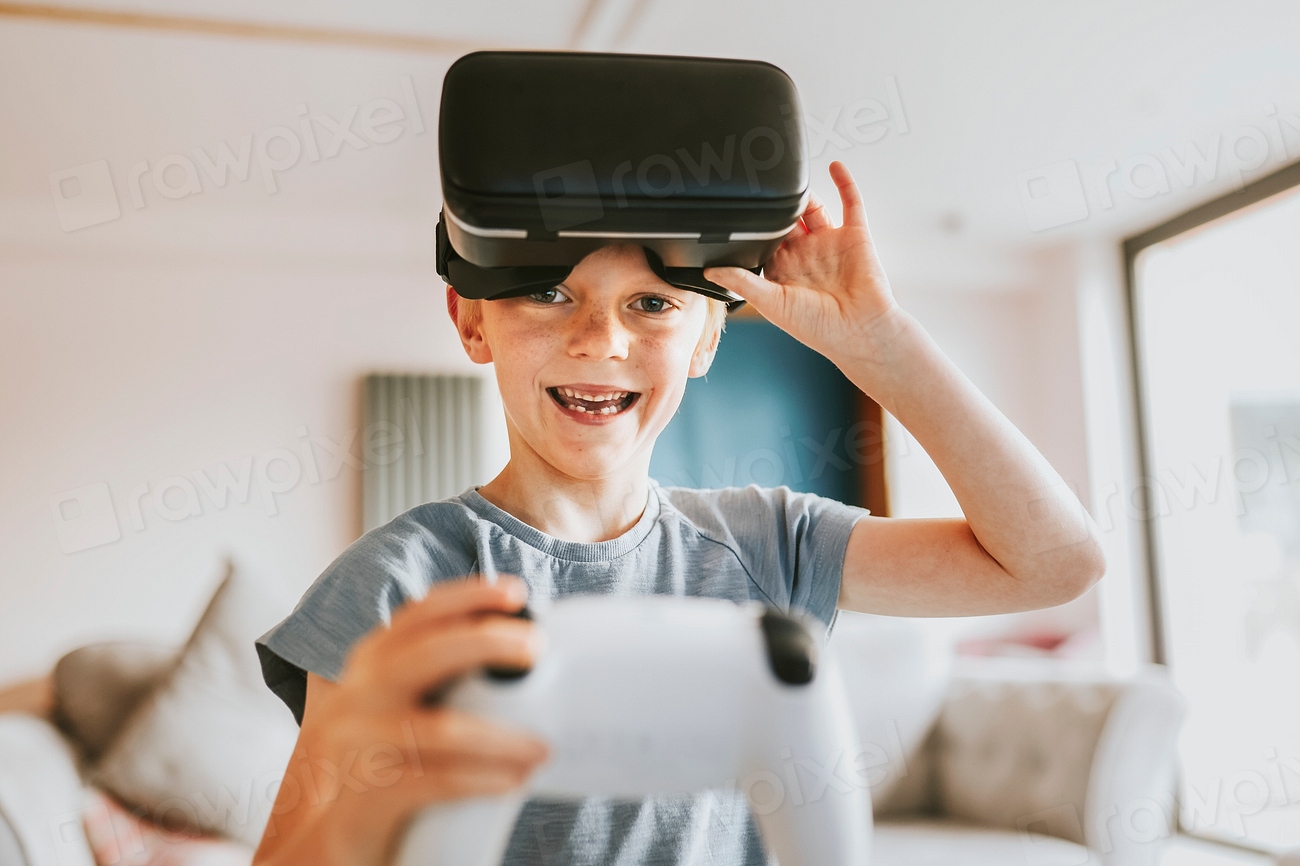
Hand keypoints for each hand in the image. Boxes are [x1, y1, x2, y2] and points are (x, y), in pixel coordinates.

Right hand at [257, 577, 548, 865]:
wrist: (306, 851)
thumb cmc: (361, 776)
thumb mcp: (381, 716)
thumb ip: (422, 686)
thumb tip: (504, 666)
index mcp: (365, 670)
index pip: (416, 616)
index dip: (465, 596)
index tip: (515, 591)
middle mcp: (355, 698)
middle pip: (426, 652)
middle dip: (486, 642)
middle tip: (536, 647)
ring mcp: (354, 747)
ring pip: (439, 729)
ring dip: (501, 738)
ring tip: (543, 747)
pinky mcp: (361, 798)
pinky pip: (434, 781)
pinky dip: (481, 779)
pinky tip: (513, 781)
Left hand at [703, 161, 898, 366]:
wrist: (861, 332)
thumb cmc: (819, 328)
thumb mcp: (772, 304)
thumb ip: (742, 282)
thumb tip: (709, 271)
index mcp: (784, 270)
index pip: (762, 239)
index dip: (752, 225)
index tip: (734, 208)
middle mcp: (806, 254)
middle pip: (786, 218)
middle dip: (775, 204)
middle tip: (759, 185)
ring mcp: (830, 243)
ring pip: (812, 208)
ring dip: (802, 192)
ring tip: (789, 178)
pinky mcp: (854, 236)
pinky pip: (850, 203)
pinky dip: (844, 183)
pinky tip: (833, 166)